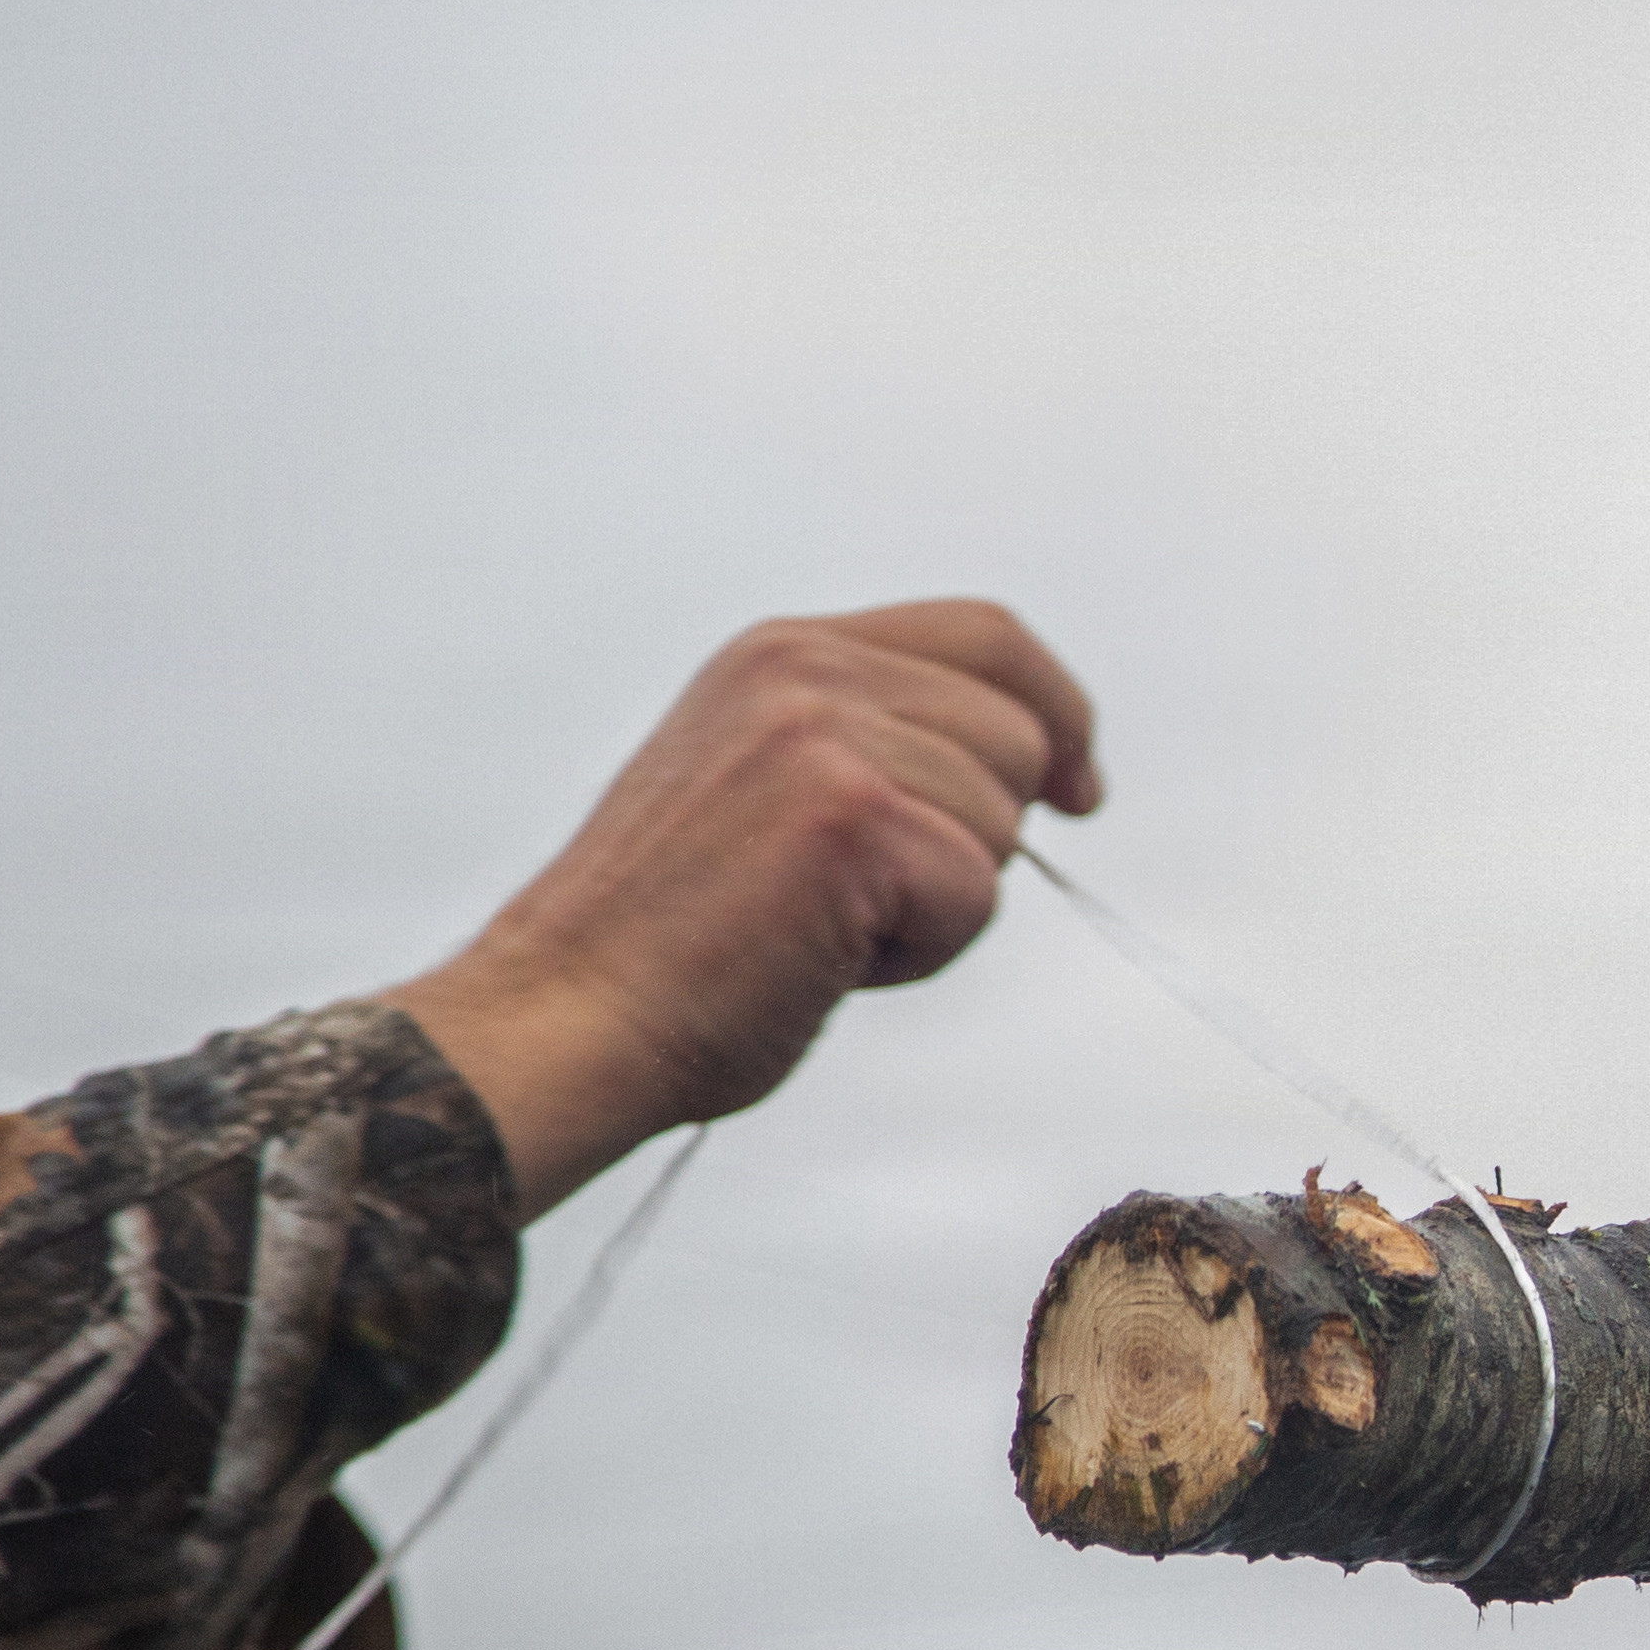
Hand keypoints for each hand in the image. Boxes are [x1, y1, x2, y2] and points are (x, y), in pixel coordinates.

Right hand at [377, 602, 1102, 1217]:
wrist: (569, 1014)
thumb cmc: (673, 940)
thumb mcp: (770, 787)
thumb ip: (873, 744)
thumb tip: (1027, 766)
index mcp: (784, 650)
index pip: (986, 634)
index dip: (1056, 706)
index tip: (1080, 784)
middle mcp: (805, 668)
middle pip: (1016, 735)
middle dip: (978, 839)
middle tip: (858, 903)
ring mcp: (825, 734)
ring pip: (1001, 824)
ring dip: (938, 905)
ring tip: (820, 928)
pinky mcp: (850, 815)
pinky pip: (974, 893)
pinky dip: (920, 953)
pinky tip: (823, 959)